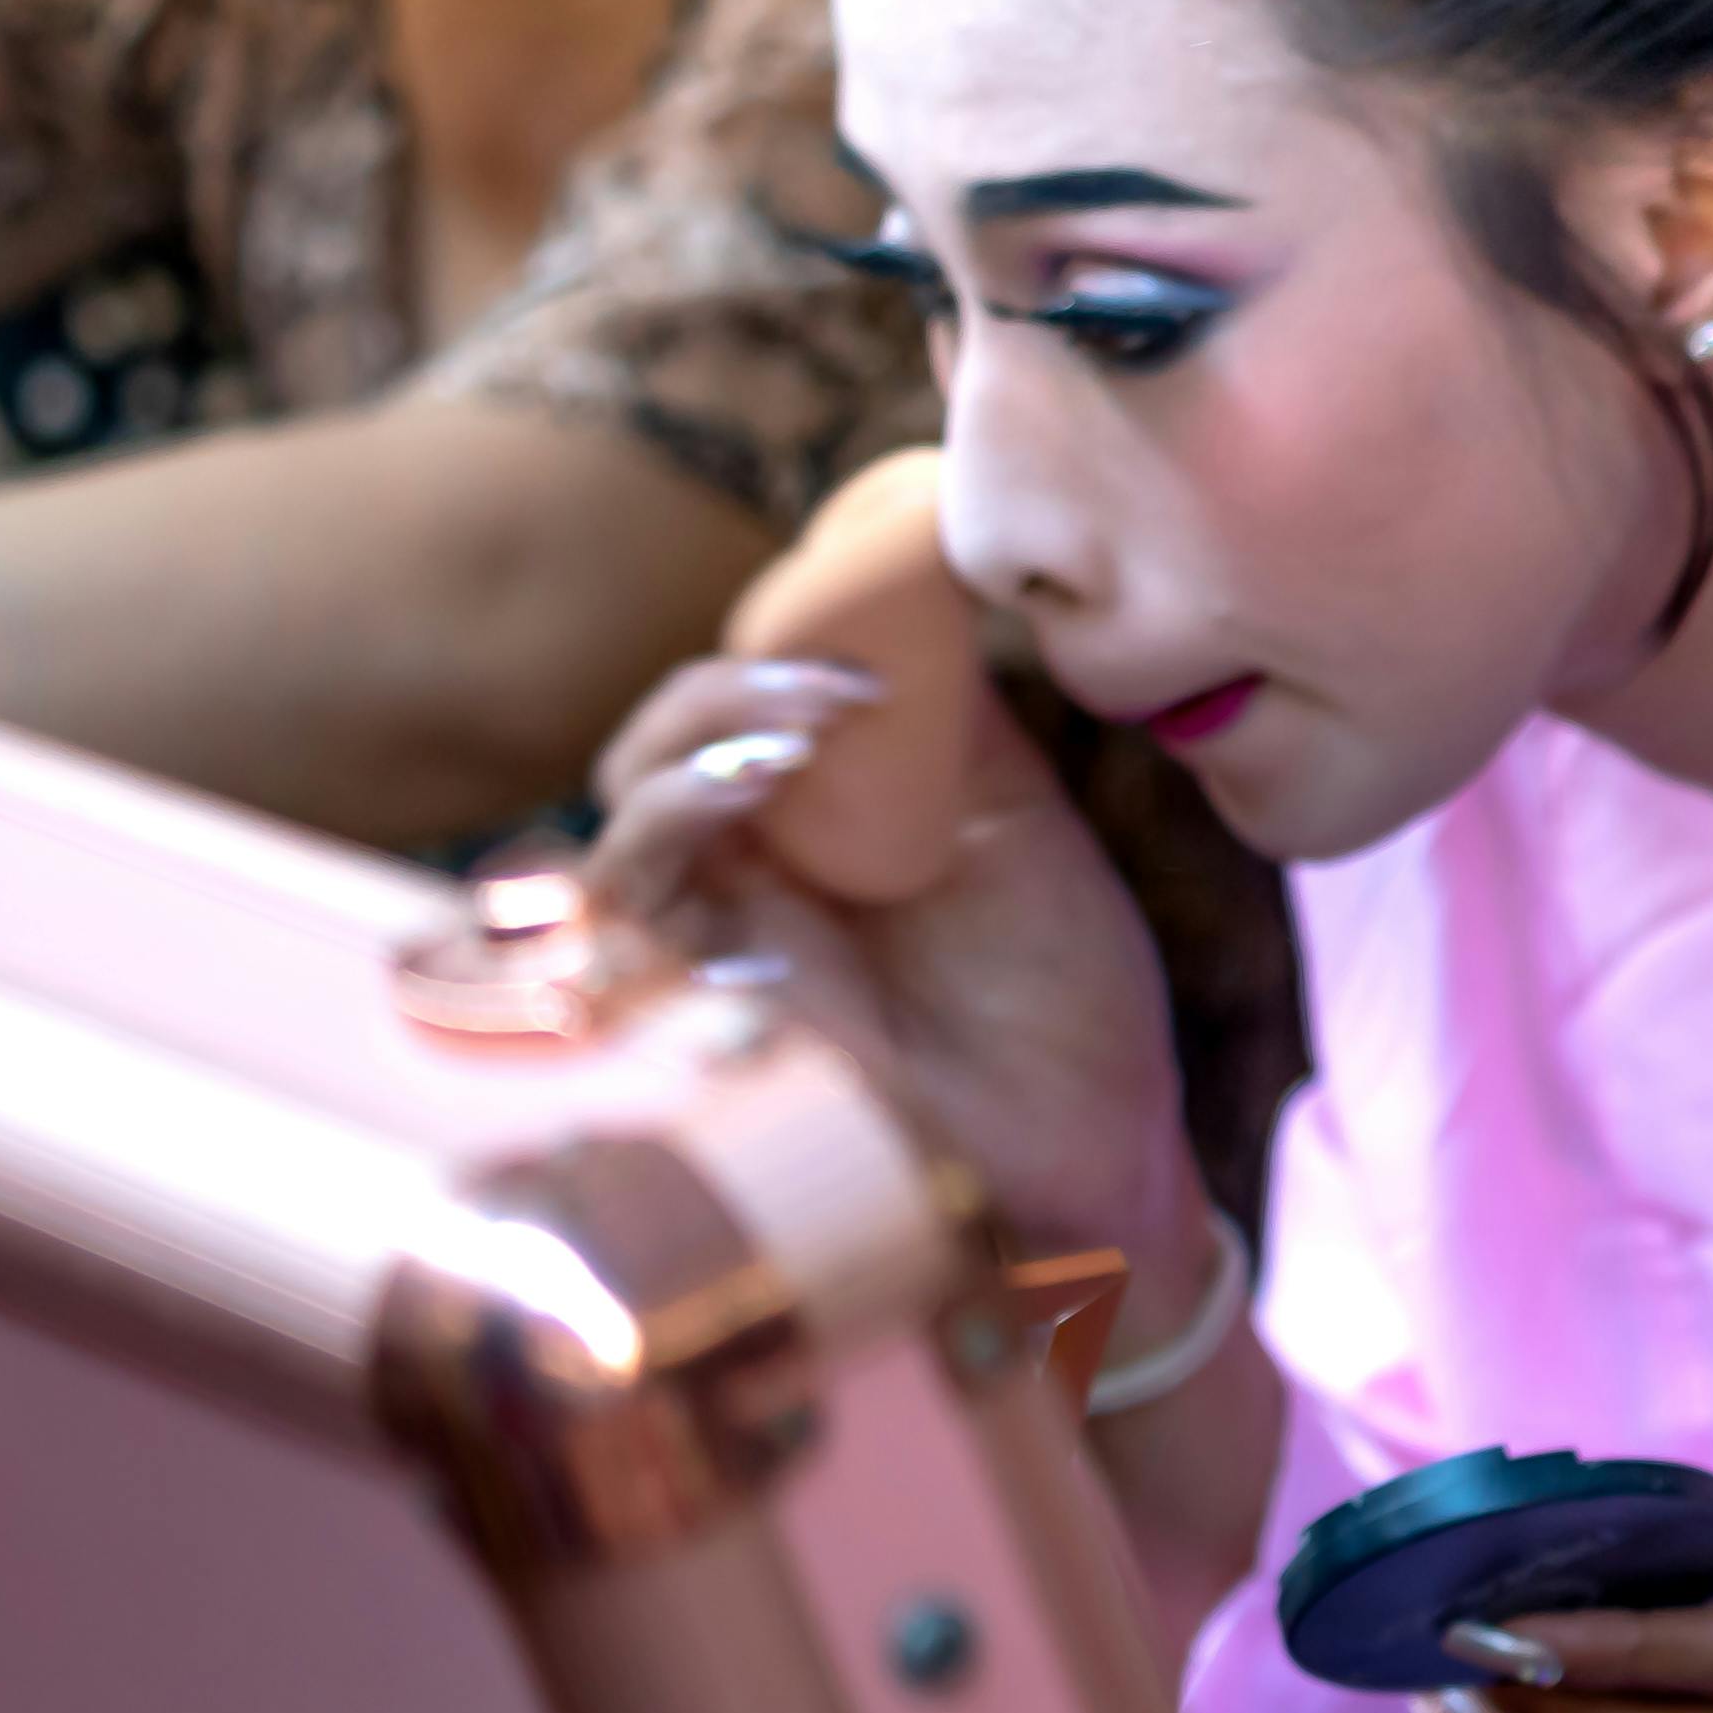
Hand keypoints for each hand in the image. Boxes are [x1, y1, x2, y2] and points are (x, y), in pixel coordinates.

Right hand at [583, 630, 1193, 1286]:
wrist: (1097, 1133)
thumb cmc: (1062, 986)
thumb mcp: (1013, 822)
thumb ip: (951, 720)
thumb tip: (925, 580)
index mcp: (817, 821)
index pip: (731, 707)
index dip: (768, 651)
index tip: (865, 631)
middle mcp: (748, 878)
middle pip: (647, 758)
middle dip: (714, 699)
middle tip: (827, 693)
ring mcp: (719, 950)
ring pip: (616, 840)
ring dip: (683, 773)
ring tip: (789, 749)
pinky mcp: (708, 1019)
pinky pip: (631, 936)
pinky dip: (672, 862)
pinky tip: (753, 832)